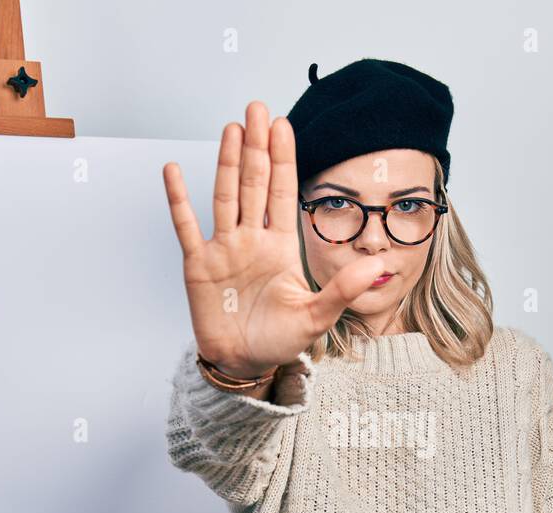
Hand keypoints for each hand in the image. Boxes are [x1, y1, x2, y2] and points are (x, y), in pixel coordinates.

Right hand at [161, 101, 392, 379]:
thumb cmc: (279, 341)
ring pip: (225, 195)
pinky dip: (178, 199)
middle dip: (257, 146)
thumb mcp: (317, 316)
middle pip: (254, 183)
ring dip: (226, 161)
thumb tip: (379, 265)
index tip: (285, 126)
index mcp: (282, 246)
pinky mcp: (198, 264)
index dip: (284, 159)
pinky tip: (173, 170)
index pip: (283, 193)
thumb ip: (344, 289)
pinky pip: (186, 226)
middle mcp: (252, 240)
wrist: (244, 364)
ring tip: (232, 127)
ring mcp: (224, 248)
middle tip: (259, 108)